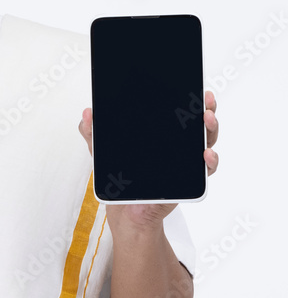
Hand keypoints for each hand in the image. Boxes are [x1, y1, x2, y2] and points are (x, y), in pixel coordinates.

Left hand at [77, 91, 219, 230]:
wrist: (124, 209)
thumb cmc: (119, 177)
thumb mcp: (103, 151)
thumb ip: (94, 133)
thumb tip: (87, 114)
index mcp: (162, 134)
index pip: (180, 112)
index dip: (192, 99)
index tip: (197, 88)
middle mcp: (178, 146)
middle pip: (199, 123)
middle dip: (206, 109)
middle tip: (205, 102)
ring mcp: (186, 162)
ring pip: (206, 142)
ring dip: (210, 130)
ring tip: (206, 120)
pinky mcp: (188, 180)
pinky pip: (205, 171)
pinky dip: (210, 162)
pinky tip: (206, 155)